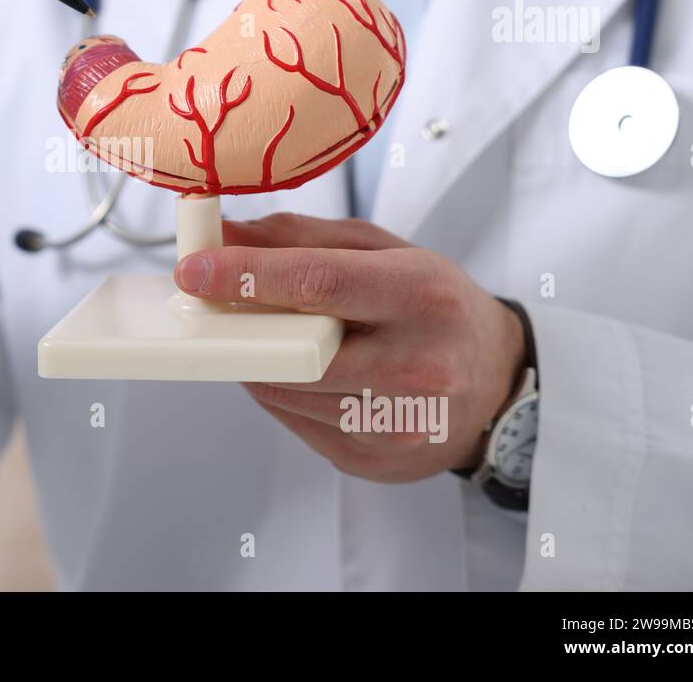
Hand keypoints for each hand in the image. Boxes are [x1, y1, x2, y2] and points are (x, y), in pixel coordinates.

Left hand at [173, 213, 526, 482]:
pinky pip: (295, 422)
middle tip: (207, 303)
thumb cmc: (437, 305)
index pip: (318, 283)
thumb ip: (303, 238)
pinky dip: (279, 391)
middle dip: (238, 327)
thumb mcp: (386, 251)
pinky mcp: (373, 460)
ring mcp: (395, 424)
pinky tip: (295, 370)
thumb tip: (225, 233)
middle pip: (295, 350)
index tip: (194, 269)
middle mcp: (415, 365)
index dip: (246, 276)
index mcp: (421, 296)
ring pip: (285, 391)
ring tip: (260, 333)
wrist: (498, 384)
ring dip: (255, 359)